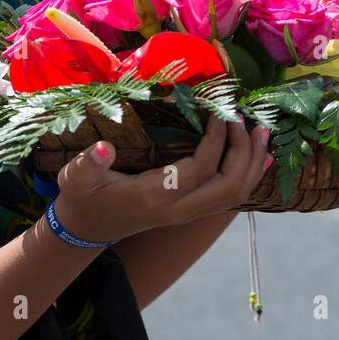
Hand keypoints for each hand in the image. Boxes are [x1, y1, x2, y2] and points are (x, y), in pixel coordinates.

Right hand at [51, 115, 271, 243]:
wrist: (87, 228)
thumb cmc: (83, 198)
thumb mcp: (76, 179)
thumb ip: (87, 164)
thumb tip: (102, 148)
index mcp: (155, 197)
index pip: (200, 169)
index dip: (215, 140)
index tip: (216, 111)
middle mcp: (179, 210)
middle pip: (229, 186)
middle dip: (243, 151)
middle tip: (242, 118)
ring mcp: (188, 213)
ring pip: (236, 194)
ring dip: (253, 163)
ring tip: (262, 131)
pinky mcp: (192, 210)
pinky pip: (231, 197)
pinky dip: (250, 176)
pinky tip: (261, 158)